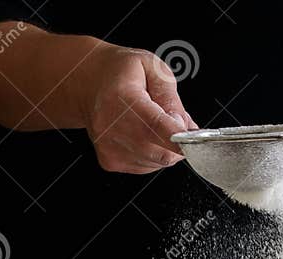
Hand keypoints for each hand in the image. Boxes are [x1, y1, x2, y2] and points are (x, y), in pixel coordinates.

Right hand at [81, 45, 198, 173]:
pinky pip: (148, 166)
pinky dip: (154, 153)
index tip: (195, 140)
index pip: (156, 126)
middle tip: (172, 120)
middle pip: (161, 152)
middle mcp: (111, 128)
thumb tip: (185, 127)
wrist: (87, 85)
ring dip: (165, 146)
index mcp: (121, 99)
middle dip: (178, 141)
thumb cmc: (120, 73)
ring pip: (158, 162)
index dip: (179, 138)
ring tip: (151, 123)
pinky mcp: (110, 162)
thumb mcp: (153, 68)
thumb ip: (172, 98)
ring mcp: (109, 148)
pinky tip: (141, 134)